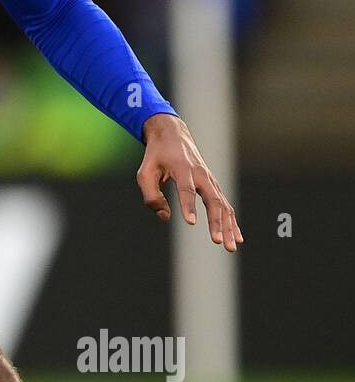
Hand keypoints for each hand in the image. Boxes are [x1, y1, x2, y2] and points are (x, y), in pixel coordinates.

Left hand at [137, 114, 242, 251]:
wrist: (173, 134)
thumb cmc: (156, 155)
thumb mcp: (145, 172)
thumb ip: (151, 195)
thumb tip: (165, 217)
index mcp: (181, 168)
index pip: (186, 189)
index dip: (188, 205)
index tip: (190, 222)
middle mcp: (200, 173)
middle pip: (212, 199)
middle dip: (216, 222)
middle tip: (218, 242)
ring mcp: (209, 179)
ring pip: (223, 204)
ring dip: (228, 226)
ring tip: (231, 247)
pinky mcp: (213, 184)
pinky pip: (225, 205)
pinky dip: (231, 221)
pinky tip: (237, 237)